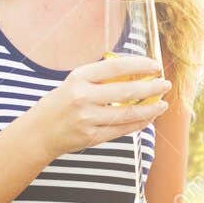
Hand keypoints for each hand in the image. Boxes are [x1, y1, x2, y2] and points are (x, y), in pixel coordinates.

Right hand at [28, 56, 170, 159]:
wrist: (37, 133)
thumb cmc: (60, 104)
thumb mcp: (74, 83)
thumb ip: (100, 78)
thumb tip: (137, 72)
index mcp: (78, 78)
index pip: (116, 67)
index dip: (140, 65)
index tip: (155, 65)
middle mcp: (82, 97)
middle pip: (126, 91)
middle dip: (151, 87)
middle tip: (166, 84)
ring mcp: (87, 119)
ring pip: (128, 114)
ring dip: (150, 109)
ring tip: (163, 104)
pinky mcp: (91, 137)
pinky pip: (122, 130)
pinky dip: (139, 123)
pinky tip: (149, 117)